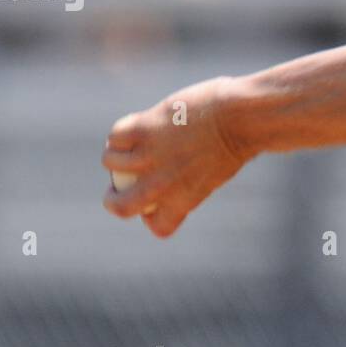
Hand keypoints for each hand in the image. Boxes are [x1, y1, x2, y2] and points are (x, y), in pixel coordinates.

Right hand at [101, 75, 246, 237]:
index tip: (156, 202)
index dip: (152, 216)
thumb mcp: (212, 175)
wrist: (236, 119)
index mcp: (183, 202)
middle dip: (113, 200)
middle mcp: (161, 185)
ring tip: (130, 145)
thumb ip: (187, 183)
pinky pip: (115, 136)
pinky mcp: (141, 130)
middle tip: (119, 184)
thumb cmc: (233, 143)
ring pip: (110, 163)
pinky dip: (122, 132)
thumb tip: (167, 178)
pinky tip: (137, 126)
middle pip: (120, 207)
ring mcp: (148, 157)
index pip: (158, 226)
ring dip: (117, 155)